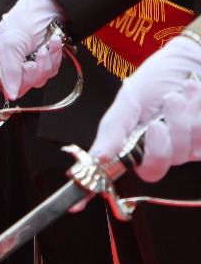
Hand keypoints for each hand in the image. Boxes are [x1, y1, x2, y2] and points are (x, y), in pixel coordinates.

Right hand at [0, 0, 64, 98]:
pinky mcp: (39, 67)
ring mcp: (22, 68)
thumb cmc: (24, 18)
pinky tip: (50, 46)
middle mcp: (3, 67)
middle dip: (27, 77)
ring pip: (33, 84)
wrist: (52, 9)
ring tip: (43, 47)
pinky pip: (47, 75)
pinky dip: (52, 61)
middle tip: (30, 61)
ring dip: (43, 65)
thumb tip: (9, 94)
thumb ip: (8, 70)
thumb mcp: (11, 43)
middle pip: (12, 90)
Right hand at [89, 36, 200, 181]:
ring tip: (182, 93)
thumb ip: (113, 128)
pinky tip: (195, 96)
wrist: (195, 59)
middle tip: (159, 121)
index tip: (75, 204)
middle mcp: (156, 149)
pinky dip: (198, 117)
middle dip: (159, 146)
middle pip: (153, 169)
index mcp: (130, 141)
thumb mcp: (129, 98)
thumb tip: (97, 157)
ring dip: (182, 121)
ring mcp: (183, 149)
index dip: (93, 189)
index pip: (110, 172)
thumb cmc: (161, 76)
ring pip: (180, 154)